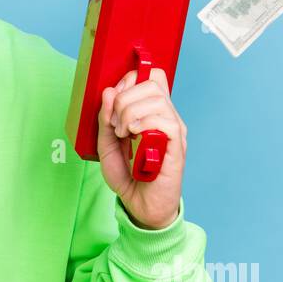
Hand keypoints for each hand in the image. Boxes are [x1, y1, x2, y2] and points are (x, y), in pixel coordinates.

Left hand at [96, 68, 185, 228]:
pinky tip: (133, 137)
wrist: (140, 205)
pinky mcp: (176, 145)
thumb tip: (109, 91)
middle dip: (125, 99)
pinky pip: (165, 121)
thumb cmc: (128, 175)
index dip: (129, 81)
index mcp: (152, 111)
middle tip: (115, 125)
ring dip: (130, 112)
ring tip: (122, 134)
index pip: (150, 76)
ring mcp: (173, 129)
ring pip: (156, 99)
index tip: (113, 102)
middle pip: (151, 83)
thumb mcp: (106, 144)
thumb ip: (105, 119)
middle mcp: (166, 116)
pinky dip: (143, 124)